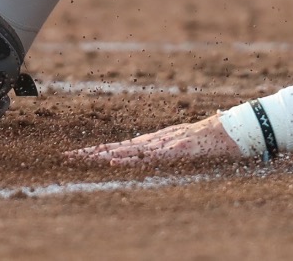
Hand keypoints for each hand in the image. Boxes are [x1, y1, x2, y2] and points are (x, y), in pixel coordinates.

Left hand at [68, 114, 243, 164]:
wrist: (227, 132)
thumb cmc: (207, 140)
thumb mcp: (183, 145)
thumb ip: (171, 147)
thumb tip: (159, 150)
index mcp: (152, 142)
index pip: (119, 147)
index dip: (98, 150)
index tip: (78, 154)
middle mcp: (152, 142)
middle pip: (115, 147)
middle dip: (89, 152)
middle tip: (65, 156)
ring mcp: (160, 146)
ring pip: (124, 152)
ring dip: (100, 155)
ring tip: (79, 158)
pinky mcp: (170, 152)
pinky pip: (145, 158)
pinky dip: (128, 160)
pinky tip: (112, 162)